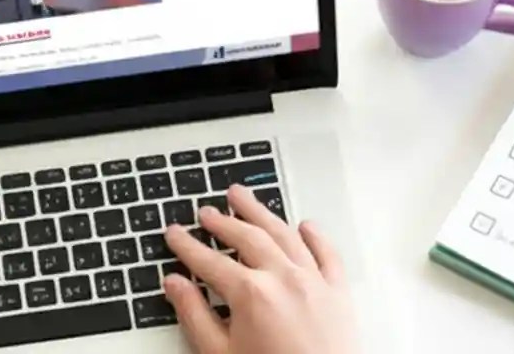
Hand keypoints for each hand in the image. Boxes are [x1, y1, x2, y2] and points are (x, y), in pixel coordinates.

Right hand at [163, 185, 357, 353]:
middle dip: (222, 222)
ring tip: (243, 198)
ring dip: (260, 212)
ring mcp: (314, 281)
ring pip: (284, 233)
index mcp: (251, 293)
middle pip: (246, 236)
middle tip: (206, 212)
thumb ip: (195, 316)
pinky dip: (314, 235)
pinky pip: (326, 253)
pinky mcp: (338, 292)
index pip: (208, 260)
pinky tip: (304, 225)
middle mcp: (284, 278)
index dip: (187, 245)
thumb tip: (175, 286)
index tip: (175, 234)